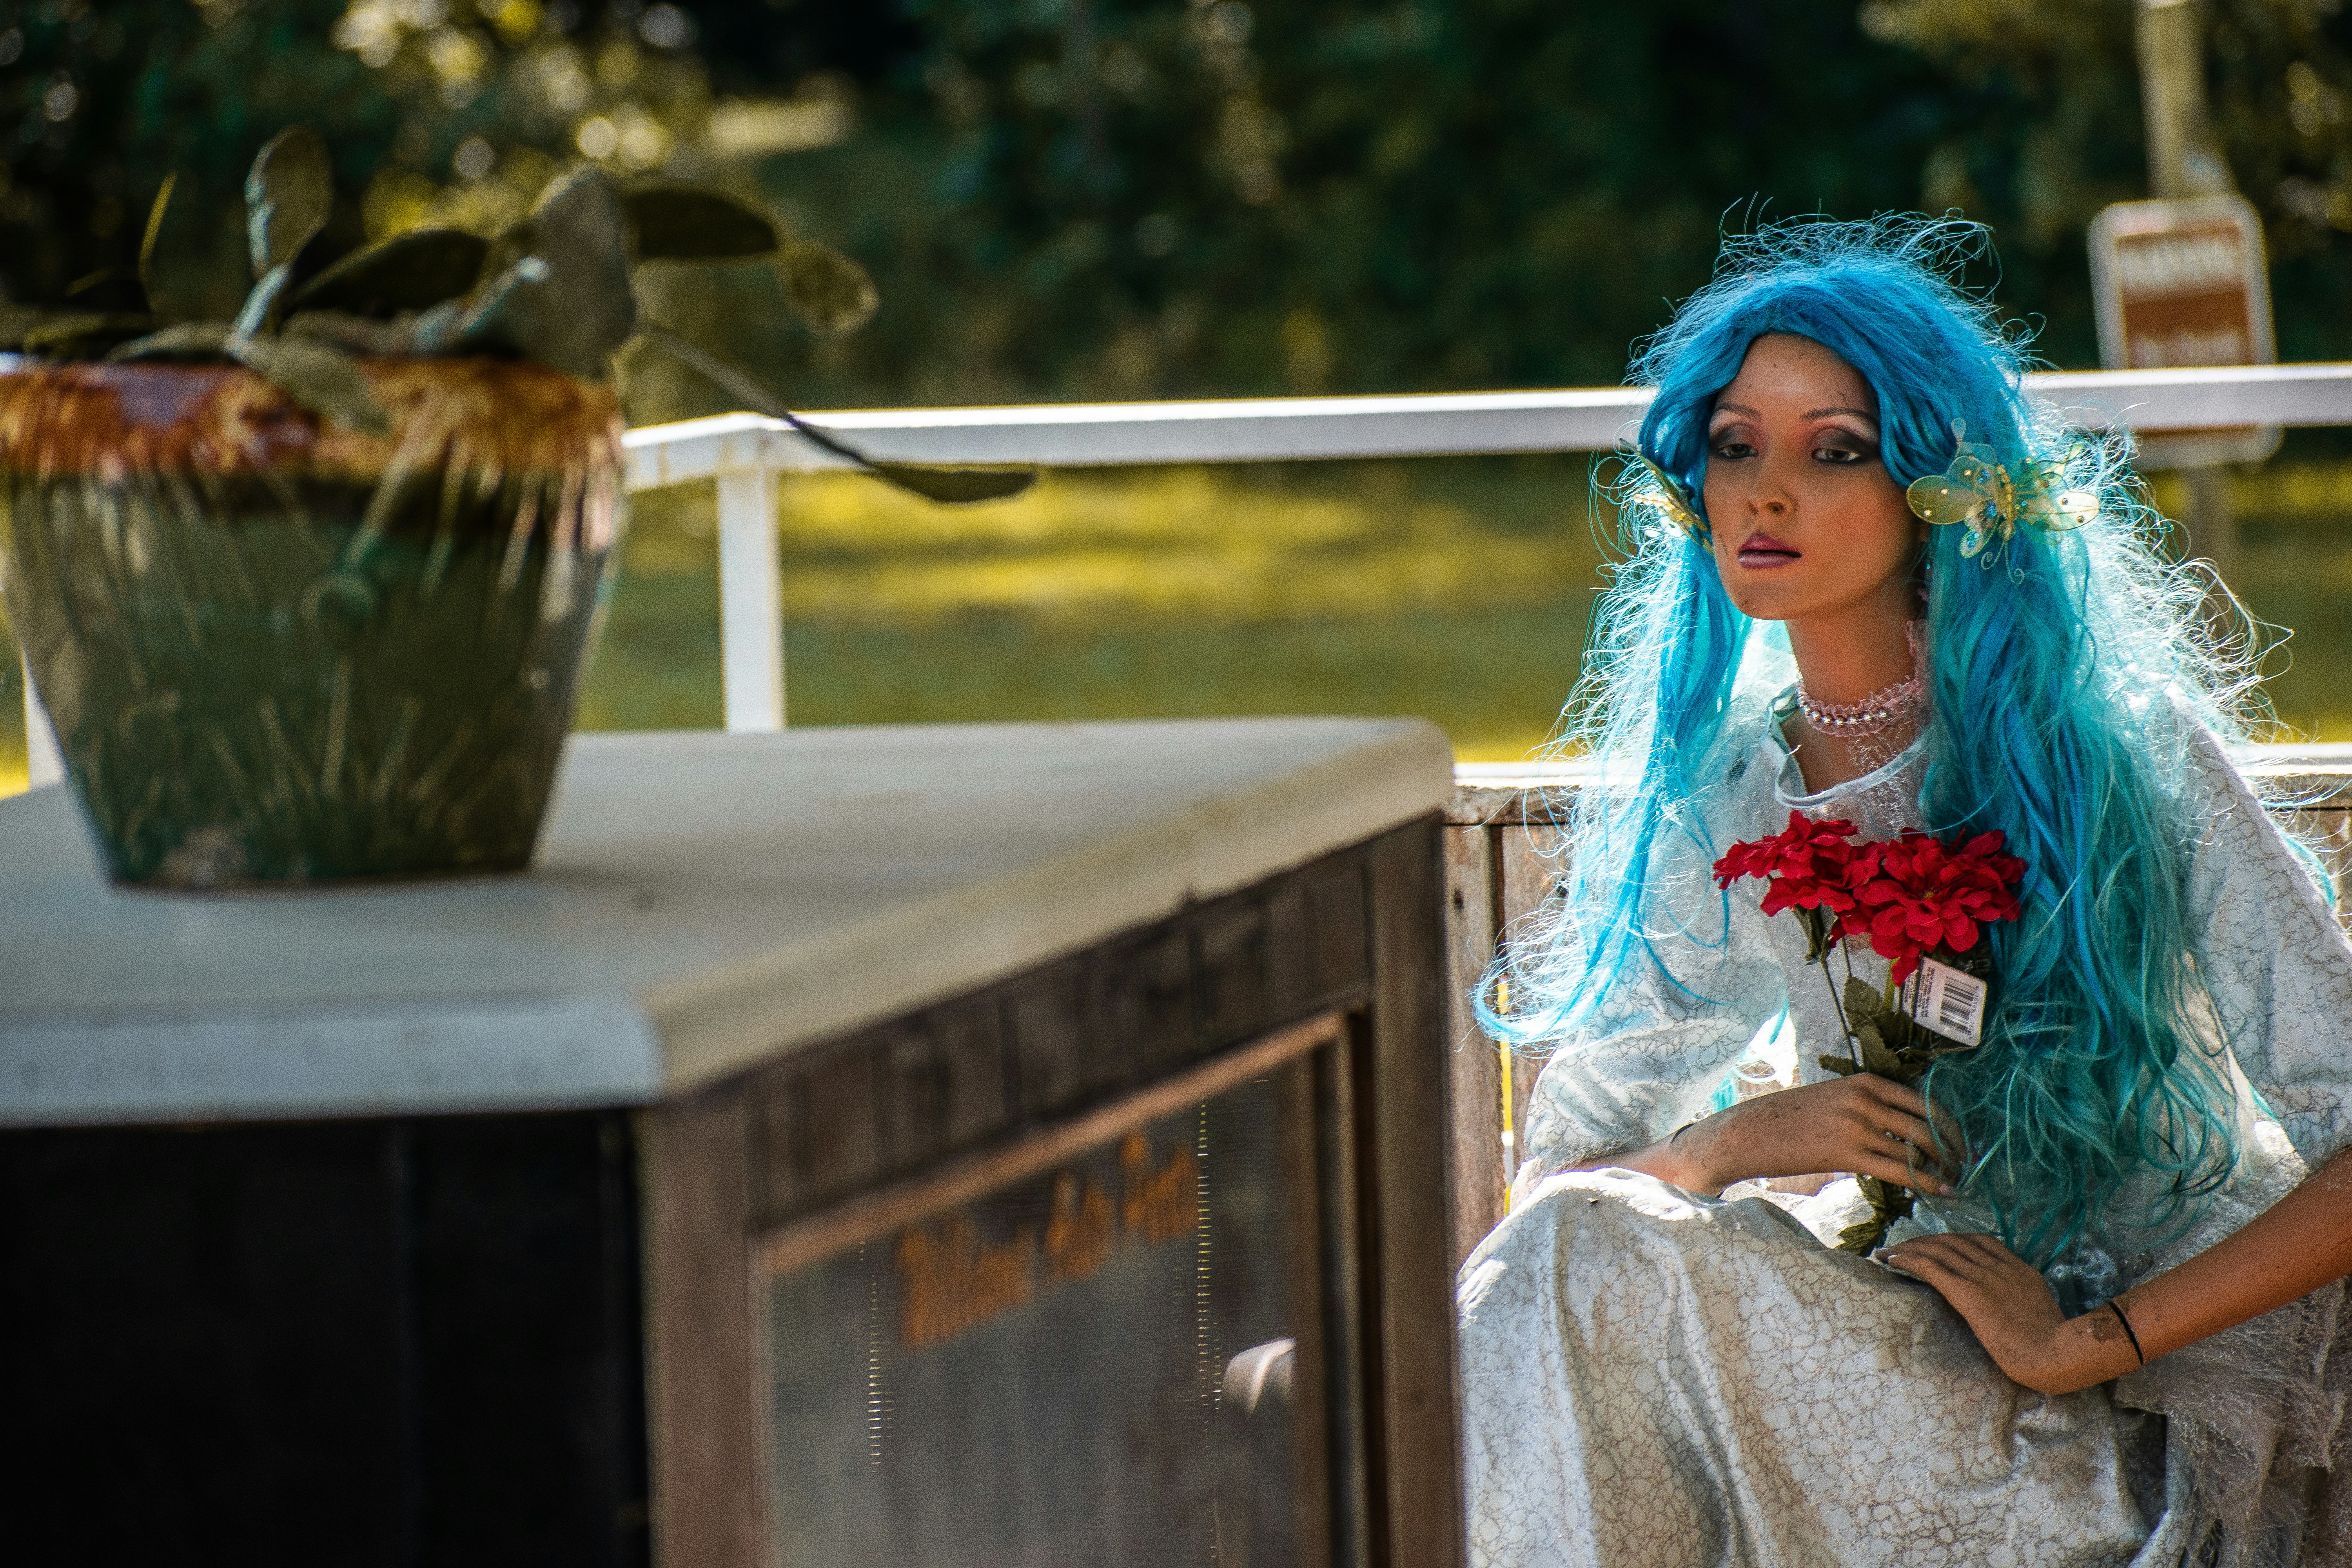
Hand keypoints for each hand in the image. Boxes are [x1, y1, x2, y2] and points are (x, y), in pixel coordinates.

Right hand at [1671, 1072, 1960, 1194]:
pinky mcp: (1847, 1153)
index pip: (1922, 1101)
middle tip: (1966, 1165)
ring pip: (1915, 1148)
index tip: (1964, 1141)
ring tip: (1955, 1181)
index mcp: (1865, 1082)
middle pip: (1926, 1125)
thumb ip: (1868, 1108)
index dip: (1949, 1124)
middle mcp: (1865, 1099)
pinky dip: (1926, 1182)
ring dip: (1942, 1168)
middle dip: (1953, 1148)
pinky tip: (1940, 1192)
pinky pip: (1898, 1170)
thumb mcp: (1834, 1100)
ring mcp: (1857, 1125)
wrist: (1752, 1131)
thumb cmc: (1792, 1119)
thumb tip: (1902, 1131)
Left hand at [1880, 1233, 2138, 1395]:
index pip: (1981, 1241)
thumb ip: (2023, 1302)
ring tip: (1888, 1252)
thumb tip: (2010, 1309)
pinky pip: (1931, 1267)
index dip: (1954, 1239)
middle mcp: (2000, 1268)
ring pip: (1938, 1250)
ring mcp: (1984, 1278)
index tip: (1938, 1244)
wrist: (2058, 1353)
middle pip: (1954, 1241)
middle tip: (1905, 1247)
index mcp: (2020, 1271)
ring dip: (1909, 1248)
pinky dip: (1908, 1260)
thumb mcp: (2041, 1313)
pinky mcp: (1968, 1293)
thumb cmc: (2053, 1346)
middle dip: (1926, 1241)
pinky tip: (1892, 1260)